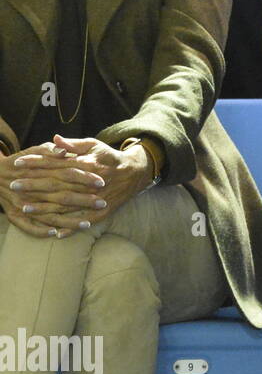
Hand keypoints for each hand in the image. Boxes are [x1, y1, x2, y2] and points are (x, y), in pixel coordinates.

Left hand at [1, 135, 150, 235]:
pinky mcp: (103, 211)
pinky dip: (71, 228)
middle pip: (57, 185)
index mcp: (87, 164)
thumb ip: (73, 144)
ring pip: (67, 205)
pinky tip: (55, 234)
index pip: (56, 164)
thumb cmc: (110, 157)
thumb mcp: (94, 145)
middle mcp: (90, 183)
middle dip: (34, 185)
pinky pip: (84, 221)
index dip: (36, 163)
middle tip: (13, 186)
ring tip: (24, 208)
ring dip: (45, 208)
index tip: (18, 163)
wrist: (135, 173)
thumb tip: (54, 140)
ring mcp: (96, 199)